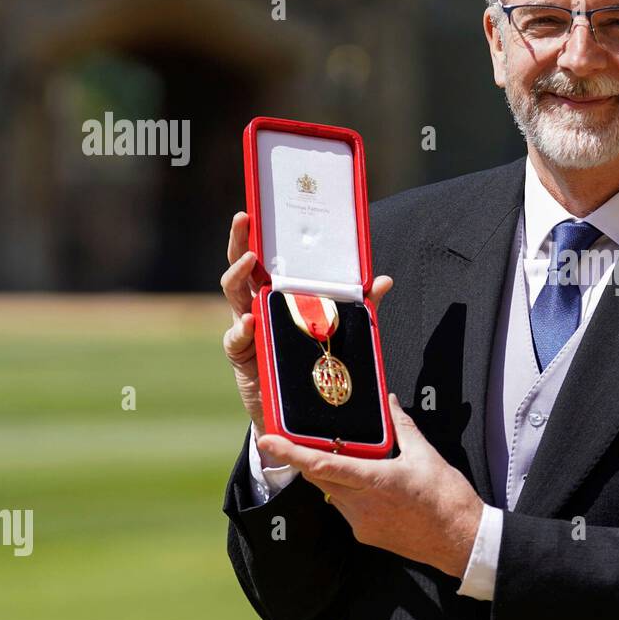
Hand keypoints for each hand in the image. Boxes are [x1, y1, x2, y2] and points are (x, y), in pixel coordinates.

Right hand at [220, 210, 393, 435]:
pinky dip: (242, 328)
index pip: (262, 258)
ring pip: (233, 295)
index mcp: (276, 294)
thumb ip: (360, 305)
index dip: (254, 235)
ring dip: (238, 276)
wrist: (298, 408)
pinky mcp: (241, 354)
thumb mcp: (339, 328)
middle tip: (243, 219)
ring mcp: (245, 328)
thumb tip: (384, 279)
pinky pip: (236, 337)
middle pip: (240, 268)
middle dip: (239, 242)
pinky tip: (250, 320)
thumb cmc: (314, 359)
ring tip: (250, 262)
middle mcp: (256, 305)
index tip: (253, 211)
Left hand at [256, 393, 483, 580]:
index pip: (323, 466)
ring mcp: (362, 524)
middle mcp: (362, 506)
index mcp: (376, 481)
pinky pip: (345, 509)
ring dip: (333, 477)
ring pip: (331, 494)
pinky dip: (348, 494)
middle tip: (299, 441)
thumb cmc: (447, 498)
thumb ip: (402, 427)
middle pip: (319, 479)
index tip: (269, 441)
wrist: (461, 540)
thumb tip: (390, 403)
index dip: (291, 453)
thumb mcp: (426, 456)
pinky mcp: (366, 535)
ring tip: (352, 461)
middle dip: (308, 461)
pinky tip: (370, 487)